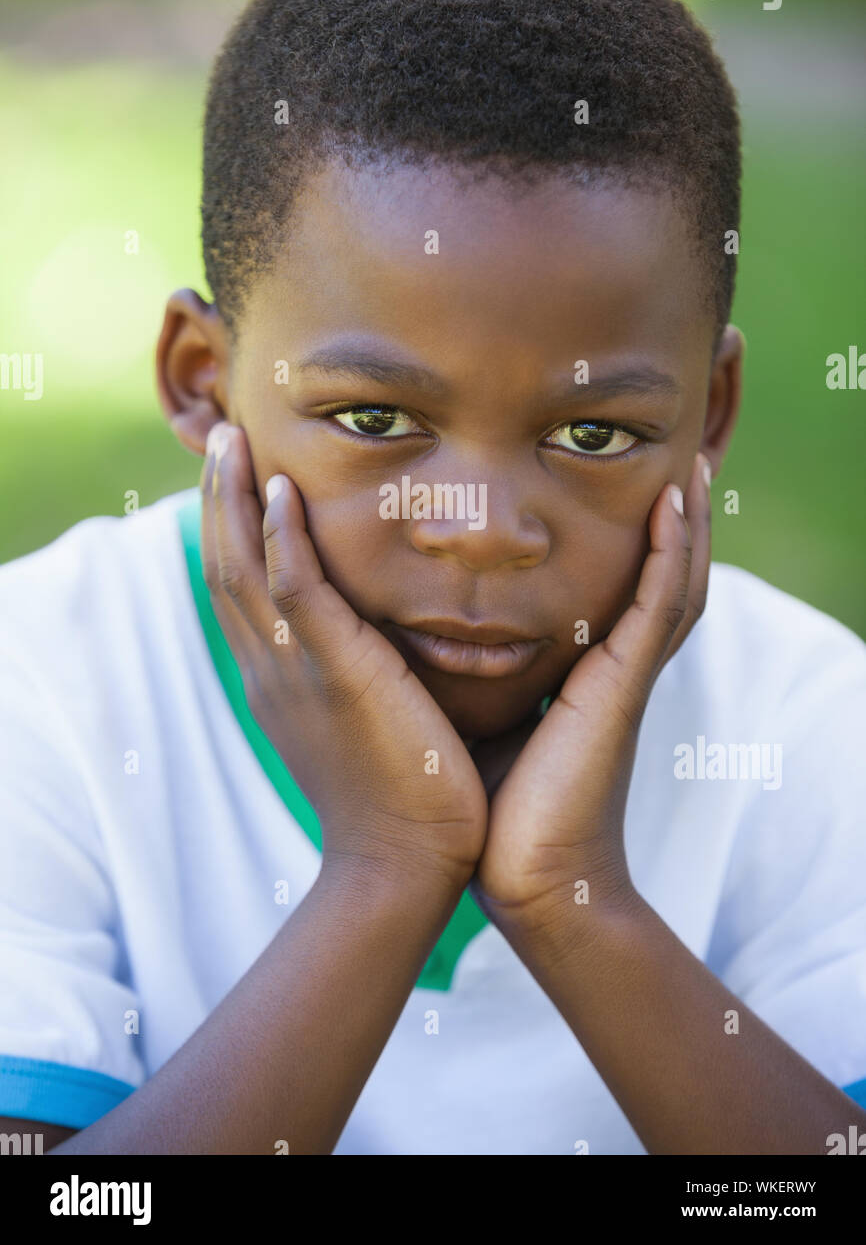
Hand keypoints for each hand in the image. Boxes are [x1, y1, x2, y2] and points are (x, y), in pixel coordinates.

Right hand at [200, 422, 486, 883]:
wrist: (411, 863)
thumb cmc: (408, 797)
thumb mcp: (372, 721)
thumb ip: (367, 671)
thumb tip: (393, 636)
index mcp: (281, 680)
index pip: (243, 590)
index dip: (233, 530)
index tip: (240, 478)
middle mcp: (273, 670)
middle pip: (225, 567)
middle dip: (219, 500)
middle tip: (222, 439)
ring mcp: (295, 671)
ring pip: (243, 568)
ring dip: (234, 500)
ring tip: (233, 441)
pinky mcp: (334, 673)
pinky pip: (293, 592)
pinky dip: (280, 540)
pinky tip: (280, 492)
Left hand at [470, 452, 711, 922]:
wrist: (526, 879)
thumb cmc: (495, 808)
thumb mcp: (482, 717)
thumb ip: (472, 673)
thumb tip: (423, 637)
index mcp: (582, 671)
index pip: (615, 587)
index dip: (629, 540)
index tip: (620, 485)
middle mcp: (612, 665)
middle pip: (657, 574)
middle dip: (673, 519)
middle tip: (678, 457)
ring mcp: (624, 675)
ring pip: (672, 579)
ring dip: (686, 522)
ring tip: (689, 464)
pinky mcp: (623, 688)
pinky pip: (659, 605)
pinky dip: (673, 553)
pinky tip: (674, 504)